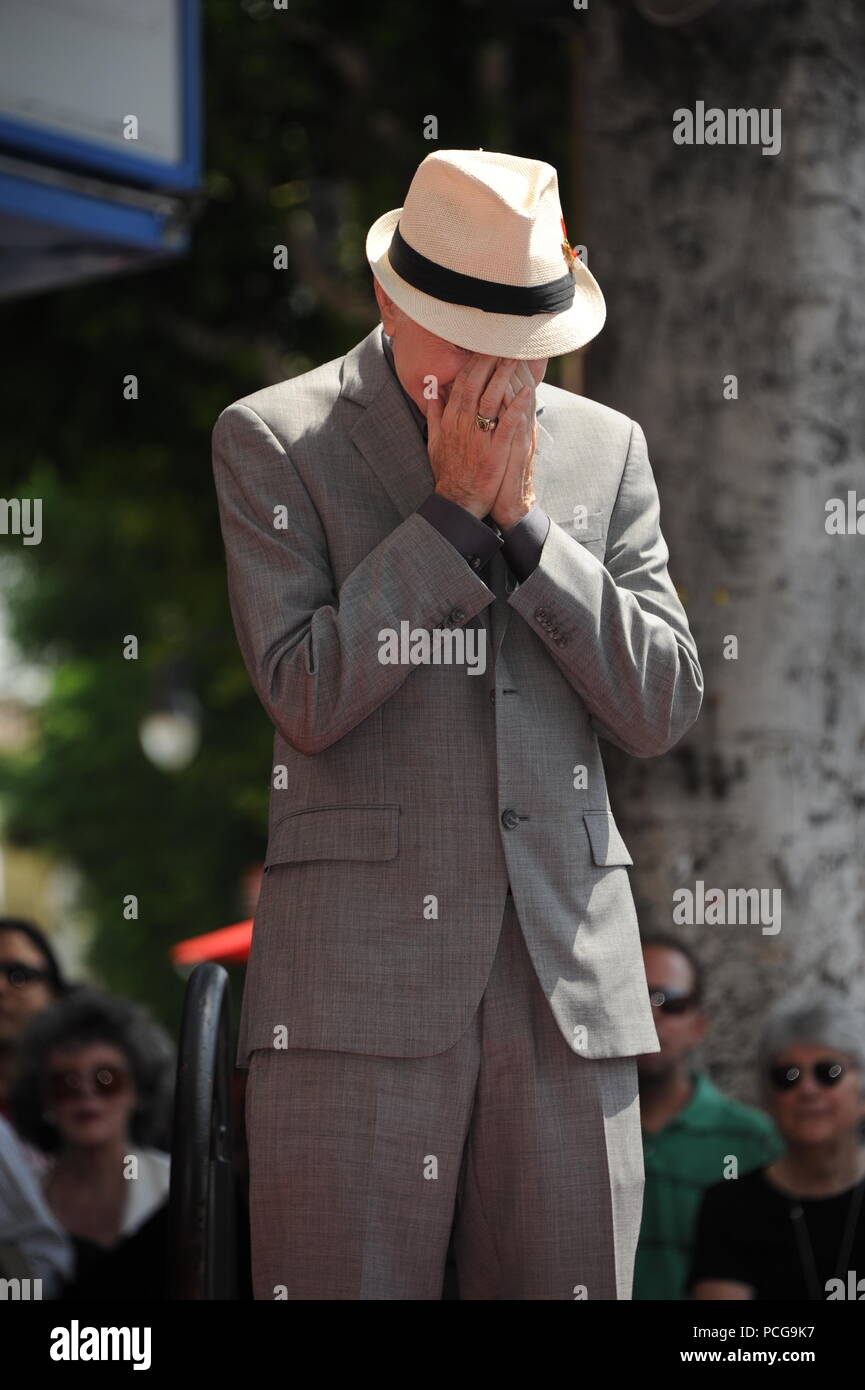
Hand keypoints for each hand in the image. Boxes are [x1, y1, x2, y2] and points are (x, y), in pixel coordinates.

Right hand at [426, 352, 535, 518]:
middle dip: (488, 361)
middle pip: (475, 385)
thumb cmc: (449, 473)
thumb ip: (435, 415)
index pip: (461, 383)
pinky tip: (527, 392)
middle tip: (502, 342)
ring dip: (504, 377)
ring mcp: (480, 438)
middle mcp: (464, 425)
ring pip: (491, 400)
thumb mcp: (435, 442)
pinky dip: (516, 407)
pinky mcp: (495, 452)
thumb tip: (433, 393)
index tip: (483, 346)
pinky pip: (507, 425)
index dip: (473, 362)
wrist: (458, 502)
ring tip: (515, 358)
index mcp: (451, 420)